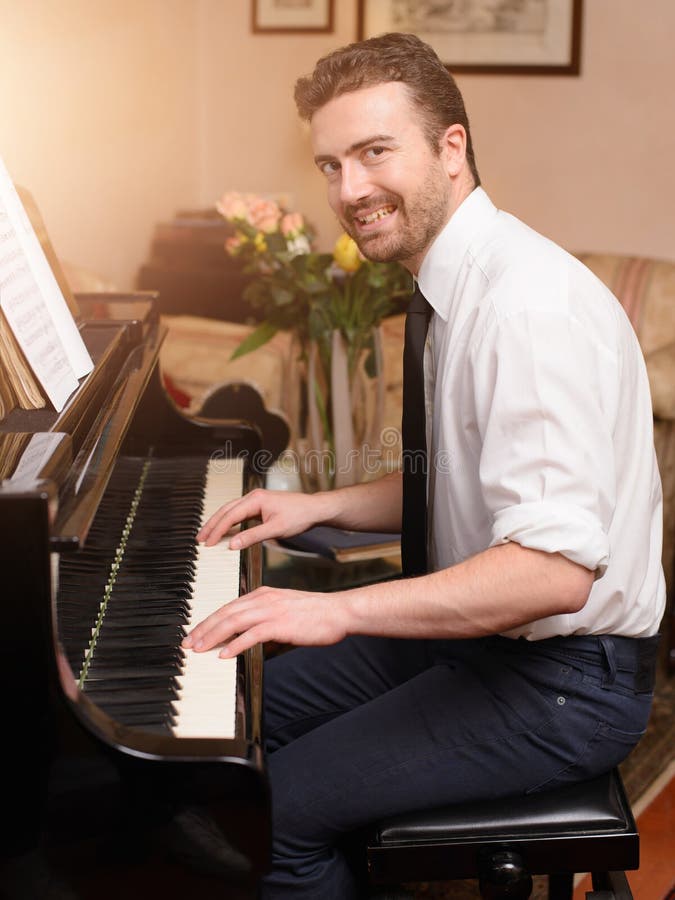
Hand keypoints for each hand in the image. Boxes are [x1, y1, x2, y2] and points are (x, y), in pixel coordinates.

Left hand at [182, 585, 348, 656]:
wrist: (338, 612)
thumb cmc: (315, 614)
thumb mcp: (284, 612)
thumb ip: (264, 623)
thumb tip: (248, 642)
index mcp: (262, 594)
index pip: (228, 607)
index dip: (208, 620)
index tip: (194, 633)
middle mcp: (263, 599)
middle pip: (225, 612)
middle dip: (203, 628)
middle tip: (188, 642)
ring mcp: (271, 610)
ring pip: (233, 621)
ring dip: (213, 635)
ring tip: (199, 648)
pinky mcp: (280, 623)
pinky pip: (252, 635)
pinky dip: (235, 644)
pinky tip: (225, 654)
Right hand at [197, 487, 323, 548]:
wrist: (314, 509)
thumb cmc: (299, 516)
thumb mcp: (276, 529)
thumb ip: (252, 537)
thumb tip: (232, 545)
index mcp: (255, 499)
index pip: (230, 516)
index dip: (217, 530)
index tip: (208, 543)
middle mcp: (253, 497)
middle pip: (225, 510)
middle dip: (211, 525)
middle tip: (200, 539)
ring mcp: (256, 501)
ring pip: (230, 511)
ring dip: (218, 523)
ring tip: (207, 535)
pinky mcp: (259, 506)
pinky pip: (239, 514)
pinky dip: (229, 522)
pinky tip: (225, 532)